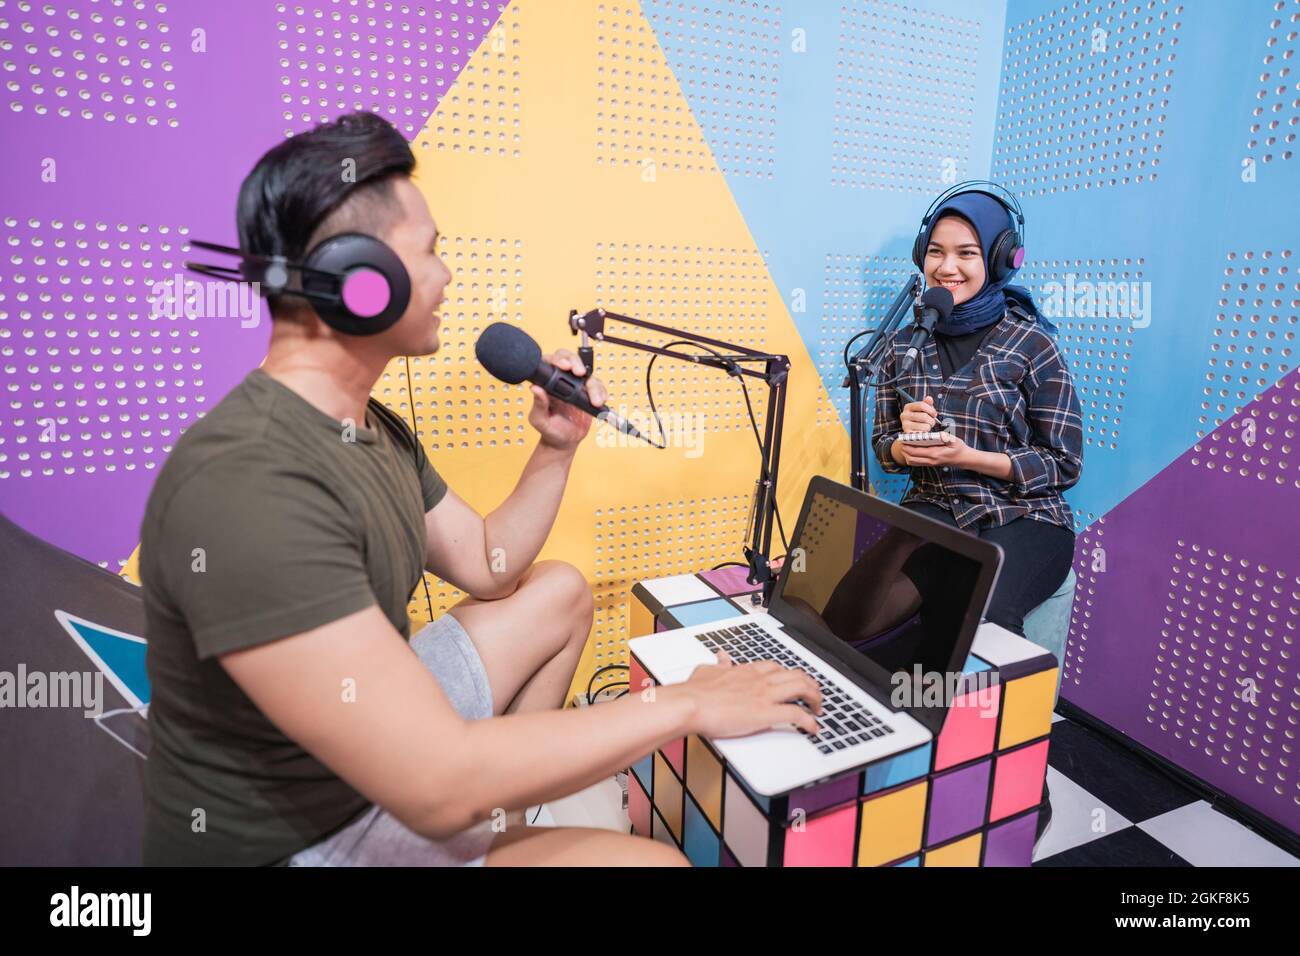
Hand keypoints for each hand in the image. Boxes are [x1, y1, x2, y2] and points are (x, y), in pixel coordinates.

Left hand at [528, 348, 608, 450]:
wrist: (564, 442)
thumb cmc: (549, 430)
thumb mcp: (539, 420)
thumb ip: (538, 405)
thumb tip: (535, 389)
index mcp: (547, 384)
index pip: (551, 363)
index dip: (558, 360)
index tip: (564, 367)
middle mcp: (562, 381)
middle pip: (570, 359)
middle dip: (576, 362)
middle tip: (580, 373)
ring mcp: (577, 386)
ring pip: (588, 374)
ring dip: (593, 385)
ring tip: (594, 400)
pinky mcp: (589, 394)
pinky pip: (598, 387)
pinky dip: (601, 393)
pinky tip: (599, 402)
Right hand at [678, 651, 822, 738]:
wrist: (690, 704)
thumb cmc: (694, 692)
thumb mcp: (707, 671)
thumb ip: (718, 664)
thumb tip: (720, 656)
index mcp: (746, 671)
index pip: (776, 667)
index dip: (788, 674)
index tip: (793, 680)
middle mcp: (759, 680)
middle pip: (795, 674)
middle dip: (809, 684)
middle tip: (813, 694)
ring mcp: (764, 695)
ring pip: (801, 688)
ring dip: (815, 698)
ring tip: (818, 707)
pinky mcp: (766, 713)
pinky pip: (796, 714)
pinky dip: (809, 721)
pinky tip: (813, 727)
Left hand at [899, 432, 970, 467]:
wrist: (964, 459)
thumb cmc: (959, 448)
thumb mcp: (954, 441)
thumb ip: (946, 437)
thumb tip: (939, 434)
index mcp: (935, 453)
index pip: (917, 451)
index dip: (908, 446)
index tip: (902, 440)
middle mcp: (931, 460)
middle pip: (911, 458)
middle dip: (904, 450)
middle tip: (900, 442)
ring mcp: (930, 463)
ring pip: (913, 462)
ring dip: (907, 455)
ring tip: (904, 446)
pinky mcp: (931, 464)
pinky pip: (917, 463)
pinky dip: (911, 458)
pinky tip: (911, 451)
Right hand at [900, 395, 939, 432]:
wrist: (914, 431)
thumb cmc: (920, 419)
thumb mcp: (924, 409)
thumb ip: (927, 403)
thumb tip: (929, 398)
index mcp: (908, 407)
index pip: (921, 405)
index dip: (931, 410)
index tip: (934, 414)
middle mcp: (904, 415)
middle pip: (924, 416)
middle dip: (932, 420)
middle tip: (932, 422)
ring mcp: (905, 425)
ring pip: (925, 425)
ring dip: (929, 426)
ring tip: (927, 426)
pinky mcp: (908, 434)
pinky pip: (923, 432)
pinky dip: (926, 432)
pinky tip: (923, 431)